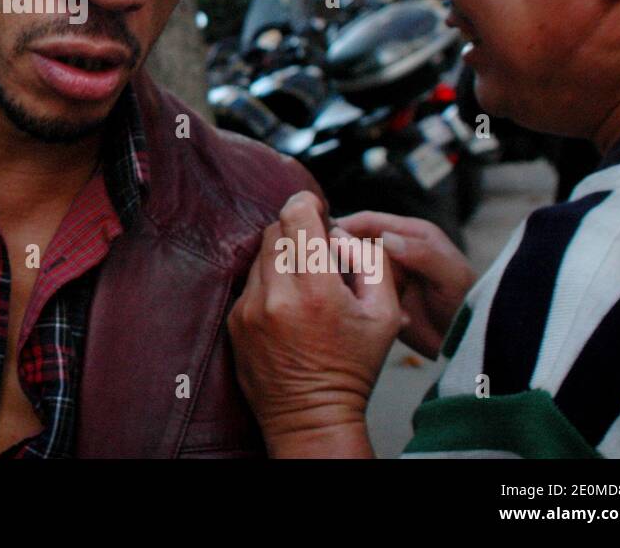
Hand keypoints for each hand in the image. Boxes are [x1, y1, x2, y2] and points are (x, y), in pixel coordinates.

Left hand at [227, 191, 400, 456]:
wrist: (311, 417)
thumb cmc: (351, 367)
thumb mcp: (384, 315)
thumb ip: (372, 262)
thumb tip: (344, 234)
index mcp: (315, 288)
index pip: (296, 216)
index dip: (307, 203)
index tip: (316, 208)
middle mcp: (275, 294)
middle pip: (275, 230)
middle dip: (297, 231)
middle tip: (317, 250)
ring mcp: (249, 308)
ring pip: (260, 254)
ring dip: (281, 256)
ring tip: (304, 281)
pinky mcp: (234, 321)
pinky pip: (249, 282)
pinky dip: (267, 281)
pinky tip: (287, 304)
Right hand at [337, 211, 476, 359]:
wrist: (465, 342)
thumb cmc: (464, 303)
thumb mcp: (450, 276)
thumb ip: (422, 254)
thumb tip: (386, 238)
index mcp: (411, 234)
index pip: (370, 221)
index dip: (347, 225)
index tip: (323, 235)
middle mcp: (395, 250)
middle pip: (356, 242)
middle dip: (339, 250)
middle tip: (318, 263)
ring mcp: (385, 274)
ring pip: (352, 266)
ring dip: (344, 276)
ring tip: (332, 286)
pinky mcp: (379, 295)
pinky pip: (357, 291)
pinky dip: (353, 296)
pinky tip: (350, 305)